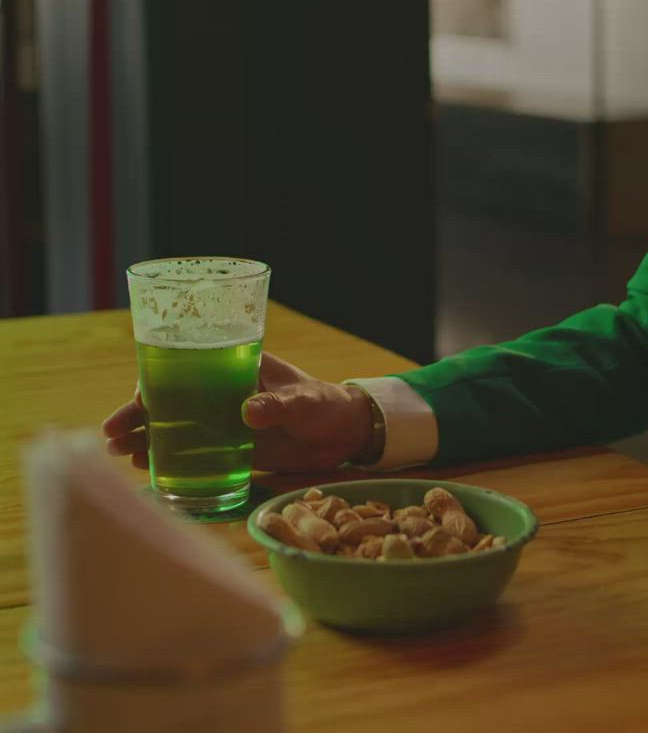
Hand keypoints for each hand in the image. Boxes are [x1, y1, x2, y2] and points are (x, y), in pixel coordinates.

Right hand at [102, 353, 374, 472]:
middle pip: (171, 400)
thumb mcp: (303, 401)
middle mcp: (223, 393)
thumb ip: (278, 405)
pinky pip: (194, 453)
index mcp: (236, 367)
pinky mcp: (232, 449)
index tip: (135, 401)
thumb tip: (248, 412)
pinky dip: (170, 459)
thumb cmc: (325, 405)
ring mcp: (225, 421)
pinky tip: (147, 469)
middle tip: (111, 435)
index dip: (155, 384)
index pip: (186, 369)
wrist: (346, 434)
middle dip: (138, 415)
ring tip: (120, 453)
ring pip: (176, 427)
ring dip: (146, 438)